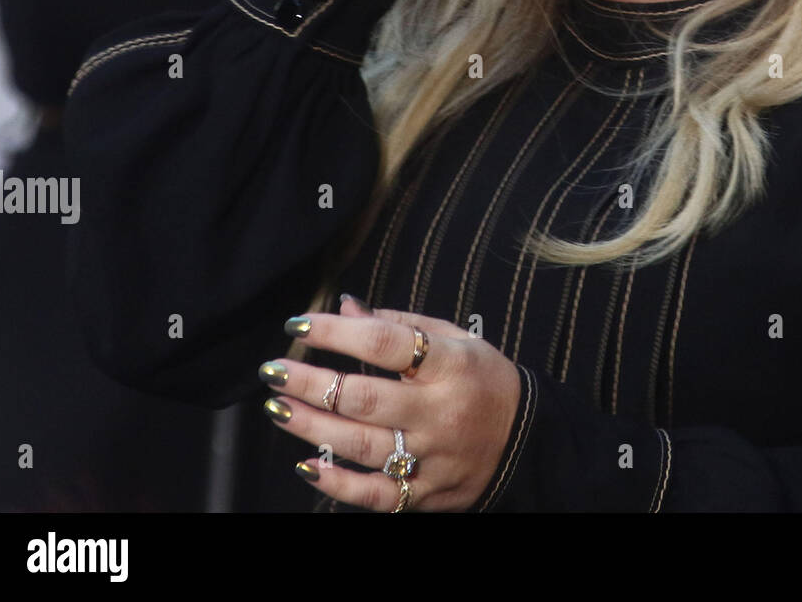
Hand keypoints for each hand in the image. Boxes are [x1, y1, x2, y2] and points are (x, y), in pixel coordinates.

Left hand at [260, 296, 521, 512]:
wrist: (527, 437)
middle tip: (274, 371)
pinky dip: (339, 483)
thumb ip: (399, 325)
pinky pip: (377, 494)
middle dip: (311, 383)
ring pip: (363, 445)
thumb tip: (345, 307)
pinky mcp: (429, 493)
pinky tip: (308, 465)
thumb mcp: (455, 339)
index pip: (386, 343)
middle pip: (365, 398)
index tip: (300, 324)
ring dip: (312, 427)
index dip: (338, 333)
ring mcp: (434, 456)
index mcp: (450, 364)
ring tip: (278, 408)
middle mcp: (441, 410)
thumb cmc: (482, 378)